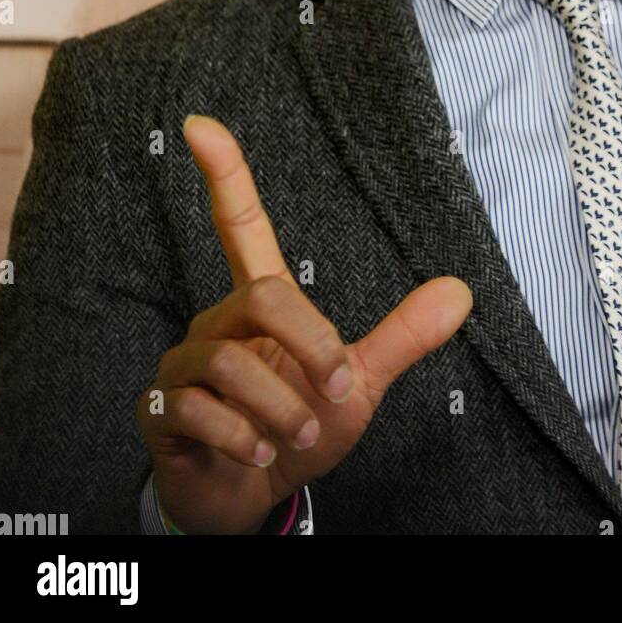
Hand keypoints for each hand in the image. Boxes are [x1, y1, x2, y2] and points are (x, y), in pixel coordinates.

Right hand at [135, 114, 472, 533]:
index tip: (202, 123)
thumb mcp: (358, 385)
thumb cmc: (298, 428)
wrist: (248, 499)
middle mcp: (217, 322)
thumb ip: (401, 337)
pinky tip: (257, 454)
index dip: (225, 173)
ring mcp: (183, 365)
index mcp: (260, 304)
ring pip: (230, 363)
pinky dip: (242, 439)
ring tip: (297, 437)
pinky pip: (199, 411)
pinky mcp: (160, 409)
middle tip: (336, 393)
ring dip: (282, 410)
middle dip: (311, 347)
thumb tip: (462, 290)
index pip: (239, 224)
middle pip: (261, 297)